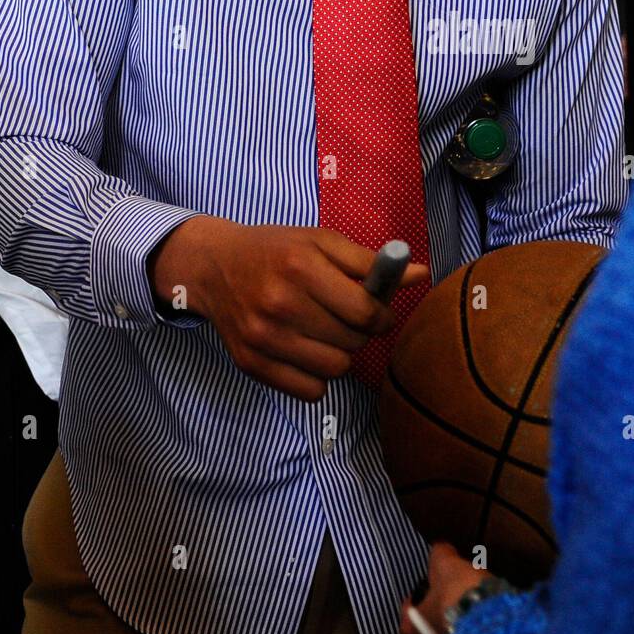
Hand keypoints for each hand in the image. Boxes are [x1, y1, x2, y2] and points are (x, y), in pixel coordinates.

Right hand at [148, 216, 427, 401]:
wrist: (213, 267)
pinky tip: (308, 351)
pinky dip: (317, 377)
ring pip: (335, 369)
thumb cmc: (276, 250)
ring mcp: (262, 338)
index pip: (366, 311)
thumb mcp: (321, 241)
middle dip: (360, 332)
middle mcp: (279, 304)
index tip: (378, 311)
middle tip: (348, 318)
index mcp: (301, 267)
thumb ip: (369, 261)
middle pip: (353, 341)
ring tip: (327, 334)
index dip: (382, 315)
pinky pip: (309, 391)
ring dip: (341, 355)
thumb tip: (420, 273)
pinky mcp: (250, 364)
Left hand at [399, 542, 492, 633]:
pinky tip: (481, 615)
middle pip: (428, 623)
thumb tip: (440, 548)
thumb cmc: (460, 598)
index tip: (431, 583)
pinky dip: (471, 629)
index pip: (409, 607)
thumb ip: (439, 554)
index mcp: (410, 631)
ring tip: (471, 601)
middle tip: (452, 591)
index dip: (421, 591)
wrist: (493, 624)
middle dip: (440, 607)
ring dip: (457, 619)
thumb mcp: (445, 564)